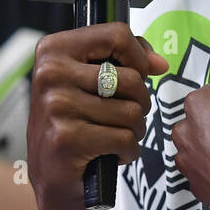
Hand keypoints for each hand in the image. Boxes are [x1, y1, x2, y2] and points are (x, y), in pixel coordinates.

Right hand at [27, 23, 168, 209]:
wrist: (50, 174)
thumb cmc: (73, 122)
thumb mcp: (86, 80)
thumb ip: (122, 60)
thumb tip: (159, 62)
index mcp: (53, 50)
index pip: (116, 35)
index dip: (139, 58)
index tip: (137, 75)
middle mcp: (50, 74)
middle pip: (131, 78)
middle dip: (139, 102)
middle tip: (122, 115)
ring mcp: (56, 107)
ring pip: (132, 112)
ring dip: (134, 129)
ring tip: (113, 135)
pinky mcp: (67, 139)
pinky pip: (125, 139)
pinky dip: (127, 151)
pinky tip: (110, 153)